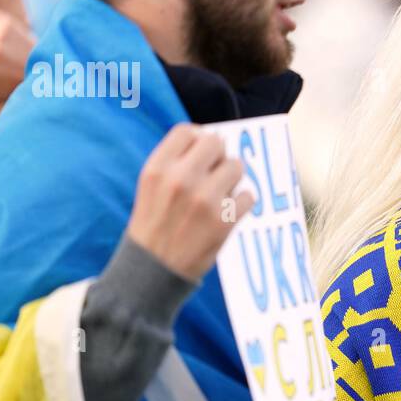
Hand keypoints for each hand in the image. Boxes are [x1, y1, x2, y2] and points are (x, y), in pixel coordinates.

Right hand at [127, 124, 253, 280]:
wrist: (154, 269)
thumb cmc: (155, 223)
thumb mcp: (151, 186)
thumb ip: (175, 161)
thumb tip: (212, 138)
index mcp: (157, 169)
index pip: (187, 131)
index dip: (197, 140)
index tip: (199, 155)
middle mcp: (180, 179)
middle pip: (216, 142)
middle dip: (217, 156)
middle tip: (213, 174)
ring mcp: (204, 199)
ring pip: (236, 166)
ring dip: (232, 178)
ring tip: (218, 195)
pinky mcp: (224, 220)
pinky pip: (248, 195)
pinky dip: (241, 203)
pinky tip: (226, 213)